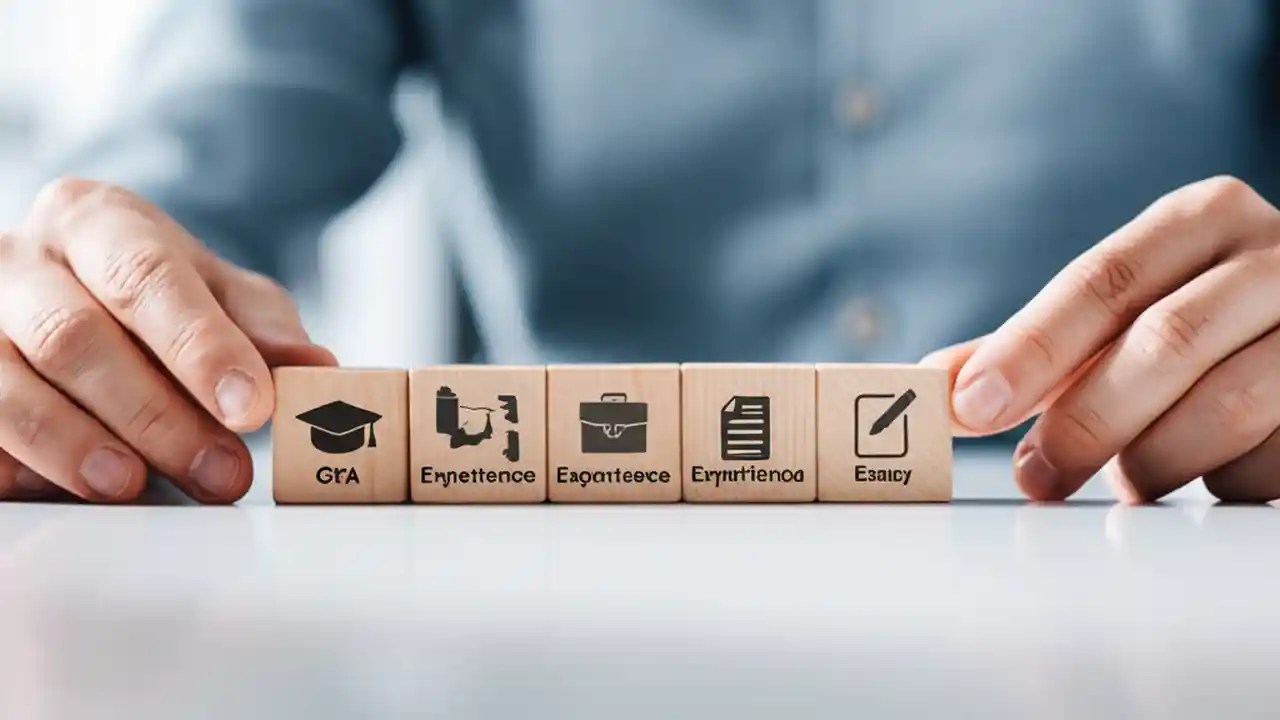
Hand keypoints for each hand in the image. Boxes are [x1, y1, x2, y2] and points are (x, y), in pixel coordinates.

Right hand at [0, 178, 335, 503]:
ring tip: (133, 487)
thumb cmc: (157, 292)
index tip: (250, 406)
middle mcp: (20, 259)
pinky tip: (65, 490)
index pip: (147, 276)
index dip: (200, 347)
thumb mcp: (222, 294)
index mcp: (96, 220)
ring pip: (6, 384)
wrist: (72, 283)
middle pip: (75, 337)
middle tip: (220, 472)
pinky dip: (19, 464)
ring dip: (74, 446)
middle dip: (154, 415)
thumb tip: (314, 368)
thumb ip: (264, 328)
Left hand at [924, 176, 1279, 502]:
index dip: (1031, 347)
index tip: (970, 405)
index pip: (1104, 280)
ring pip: (1228, 408)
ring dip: (1155, 462)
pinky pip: (1273, 461)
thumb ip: (1037, 346)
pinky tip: (1207, 473)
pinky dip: (1221, 482)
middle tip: (1035, 475)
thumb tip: (937, 386)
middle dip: (1085, 420)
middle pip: (1166, 341)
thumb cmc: (1203, 320)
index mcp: (1204, 220)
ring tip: (1128, 480)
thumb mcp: (1124, 316)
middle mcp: (1276, 258)